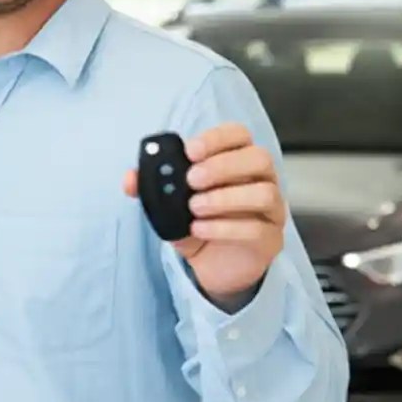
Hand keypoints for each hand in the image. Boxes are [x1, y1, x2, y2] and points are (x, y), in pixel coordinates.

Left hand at [125, 122, 284, 309]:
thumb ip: (151, 189)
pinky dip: (224, 228)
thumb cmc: (198, 224)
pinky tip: (199, 229)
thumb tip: (130, 179)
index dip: (216, 138)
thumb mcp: (170, 205)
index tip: (189, 151)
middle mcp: (261, 180)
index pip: (239, 135)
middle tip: (191, 180)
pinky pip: (256, 229)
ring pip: (264, 193)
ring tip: (195, 208)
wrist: (212, 266)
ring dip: (225, 198)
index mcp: (238, 161)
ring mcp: (271, 210)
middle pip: (259, 158)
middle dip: (223, 165)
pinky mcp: (271, 239)